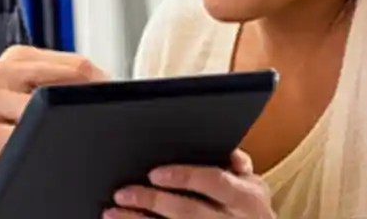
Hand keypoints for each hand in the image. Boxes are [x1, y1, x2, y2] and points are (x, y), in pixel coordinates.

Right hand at [0, 44, 107, 183]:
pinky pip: (23, 138)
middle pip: (69, 77)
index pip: (73, 63)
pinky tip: (49, 151)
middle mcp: (3, 71)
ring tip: (79, 135)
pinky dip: (42, 145)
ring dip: (69, 124)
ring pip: (47, 108)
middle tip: (109, 118)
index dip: (102, 82)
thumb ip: (42, 86)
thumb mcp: (7, 92)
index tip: (118, 99)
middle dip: (93, 100)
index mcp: (14, 58)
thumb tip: (93, 91)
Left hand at [105, 149, 274, 218]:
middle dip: (152, 201)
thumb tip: (228, 153)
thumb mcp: (254, 188)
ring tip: (112, 214)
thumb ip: (238, 167)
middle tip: (123, 193)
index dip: (184, 176)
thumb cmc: (251, 213)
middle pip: (188, 211)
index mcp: (245, 198)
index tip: (154, 173)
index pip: (214, 182)